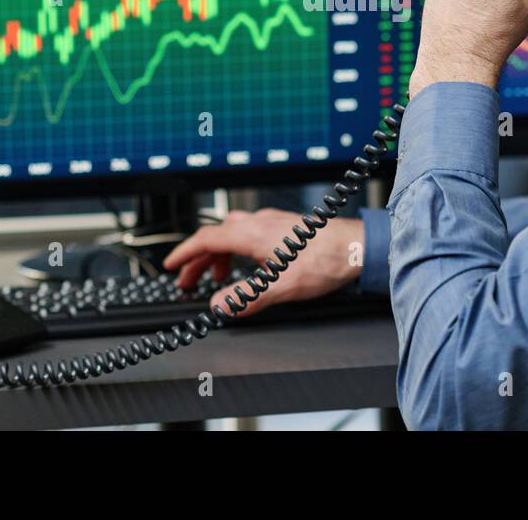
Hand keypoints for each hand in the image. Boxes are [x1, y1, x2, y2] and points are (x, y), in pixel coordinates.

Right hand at [162, 208, 365, 316]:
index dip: (184, 253)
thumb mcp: (283, 286)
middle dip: (198, 259)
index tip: (170, 265)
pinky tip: (248, 265)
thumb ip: (248, 297)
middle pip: (217, 237)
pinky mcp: (285, 227)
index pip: (206, 239)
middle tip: (188, 281)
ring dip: (219, 255)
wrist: (356, 246)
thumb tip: (220, 305)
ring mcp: (273, 223)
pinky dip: (238, 250)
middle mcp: (260, 223)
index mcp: (253, 234)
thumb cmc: (327, 260)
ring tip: (218, 277)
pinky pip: (250, 234)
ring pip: (233, 234)